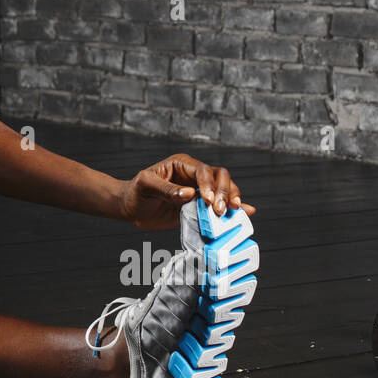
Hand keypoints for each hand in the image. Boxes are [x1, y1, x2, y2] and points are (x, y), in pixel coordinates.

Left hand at [116, 153, 257, 229]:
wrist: (130, 208)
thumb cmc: (135, 192)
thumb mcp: (145, 186)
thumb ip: (166, 189)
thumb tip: (190, 194)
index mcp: (181, 165)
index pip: (203, 171)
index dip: (209, 184)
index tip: (208, 200)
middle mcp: (194, 175)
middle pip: (220, 177)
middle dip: (225, 191)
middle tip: (220, 209)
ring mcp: (199, 190)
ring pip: (225, 189)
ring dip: (232, 199)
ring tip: (233, 212)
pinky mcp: (200, 206)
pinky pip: (220, 205)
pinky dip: (235, 208)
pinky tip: (247, 212)